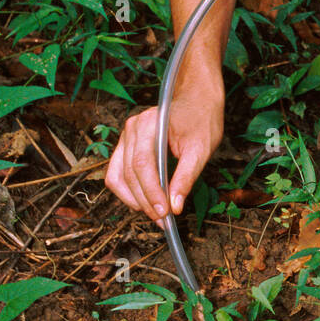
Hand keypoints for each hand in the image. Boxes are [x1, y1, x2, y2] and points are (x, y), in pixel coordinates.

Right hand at [105, 77, 224, 223]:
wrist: (197, 100)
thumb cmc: (202, 120)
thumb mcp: (201, 149)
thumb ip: (186, 177)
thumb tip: (175, 206)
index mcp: (150, 123)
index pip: (143, 164)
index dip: (151, 192)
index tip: (164, 213)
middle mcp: (132, 128)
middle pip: (129, 173)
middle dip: (145, 200)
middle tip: (163, 220)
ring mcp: (126, 136)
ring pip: (118, 176)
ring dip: (134, 199)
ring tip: (155, 214)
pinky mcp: (126, 146)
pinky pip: (118, 173)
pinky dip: (128, 191)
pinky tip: (145, 202)